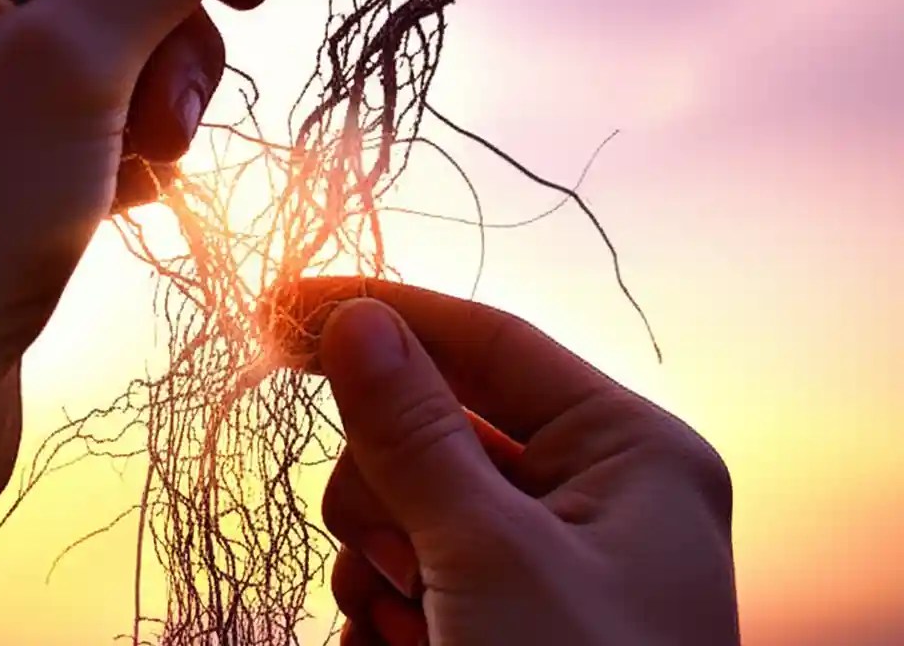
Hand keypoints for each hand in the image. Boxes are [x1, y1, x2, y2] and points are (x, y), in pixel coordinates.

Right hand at [275, 278, 738, 645]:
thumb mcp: (490, 554)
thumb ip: (413, 430)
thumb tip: (353, 319)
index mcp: (629, 454)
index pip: (489, 343)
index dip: (389, 315)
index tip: (286, 302)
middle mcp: (591, 499)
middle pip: (434, 430)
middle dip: (389, 490)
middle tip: (402, 561)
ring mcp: (540, 565)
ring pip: (403, 506)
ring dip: (377, 562)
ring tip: (408, 628)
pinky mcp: (493, 622)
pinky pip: (400, 575)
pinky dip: (380, 612)